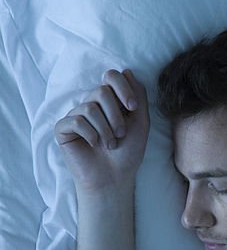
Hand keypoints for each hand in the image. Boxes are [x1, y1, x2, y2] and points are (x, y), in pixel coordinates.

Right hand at [54, 69, 149, 193]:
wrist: (115, 177)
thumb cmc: (128, 152)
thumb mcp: (141, 122)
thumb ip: (138, 97)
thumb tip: (127, 71)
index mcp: (111, 101)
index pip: (111, 77)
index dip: (123, 88)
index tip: (133, 107)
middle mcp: (92, 104)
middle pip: (101, 91)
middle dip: (116, 115)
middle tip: (121, 134)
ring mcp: (76, 115)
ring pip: (89, 107)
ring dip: (105, 129)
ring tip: (110, 145)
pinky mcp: (63, 128)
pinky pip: (75, 121)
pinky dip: (90, 134)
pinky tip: (93, 145)